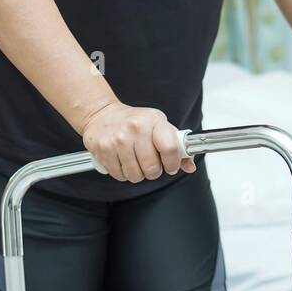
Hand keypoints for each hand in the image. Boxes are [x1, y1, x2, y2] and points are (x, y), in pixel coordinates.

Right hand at [81, 102, 195, 181]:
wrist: (102, 115)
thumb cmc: (134, 122)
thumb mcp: (158, 127)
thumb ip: (176, 146)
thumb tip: (190, 166)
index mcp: (153, 121)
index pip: (170, 148)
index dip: (173, 163)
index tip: (171, 166)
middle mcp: (136, 128)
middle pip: (152, 168)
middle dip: (154, 171)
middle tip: (150, 163)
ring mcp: (118, 140)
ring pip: (136, 175)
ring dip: (138, 173)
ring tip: (135, 161)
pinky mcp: (104, 150)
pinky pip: (120, 175)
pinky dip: (124, 173)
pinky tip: (123, 161)